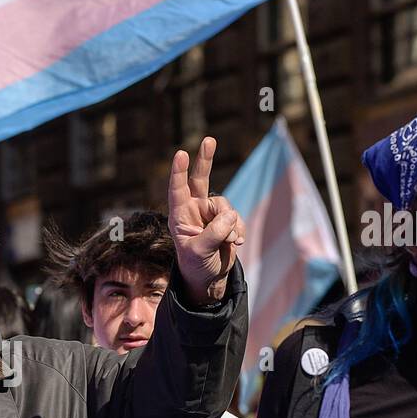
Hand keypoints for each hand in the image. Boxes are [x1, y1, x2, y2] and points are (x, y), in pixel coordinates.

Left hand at [168, 137, 244, 304]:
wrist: (209, 278)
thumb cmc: (195, 266)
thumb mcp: (200, 252)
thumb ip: (213, 233)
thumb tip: (230, 215)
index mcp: (180, 216)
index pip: (178, 190)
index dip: (179, 173)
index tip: (181, 154)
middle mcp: (194, 210)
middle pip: (201, 179)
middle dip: (205, 159)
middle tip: (209, 139)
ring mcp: (211, 214)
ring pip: (226, 206)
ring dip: (230, 225)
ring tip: (227, 243)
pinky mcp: (227, 220)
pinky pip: (237, 218)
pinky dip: (238, 230)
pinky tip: (235, 243)